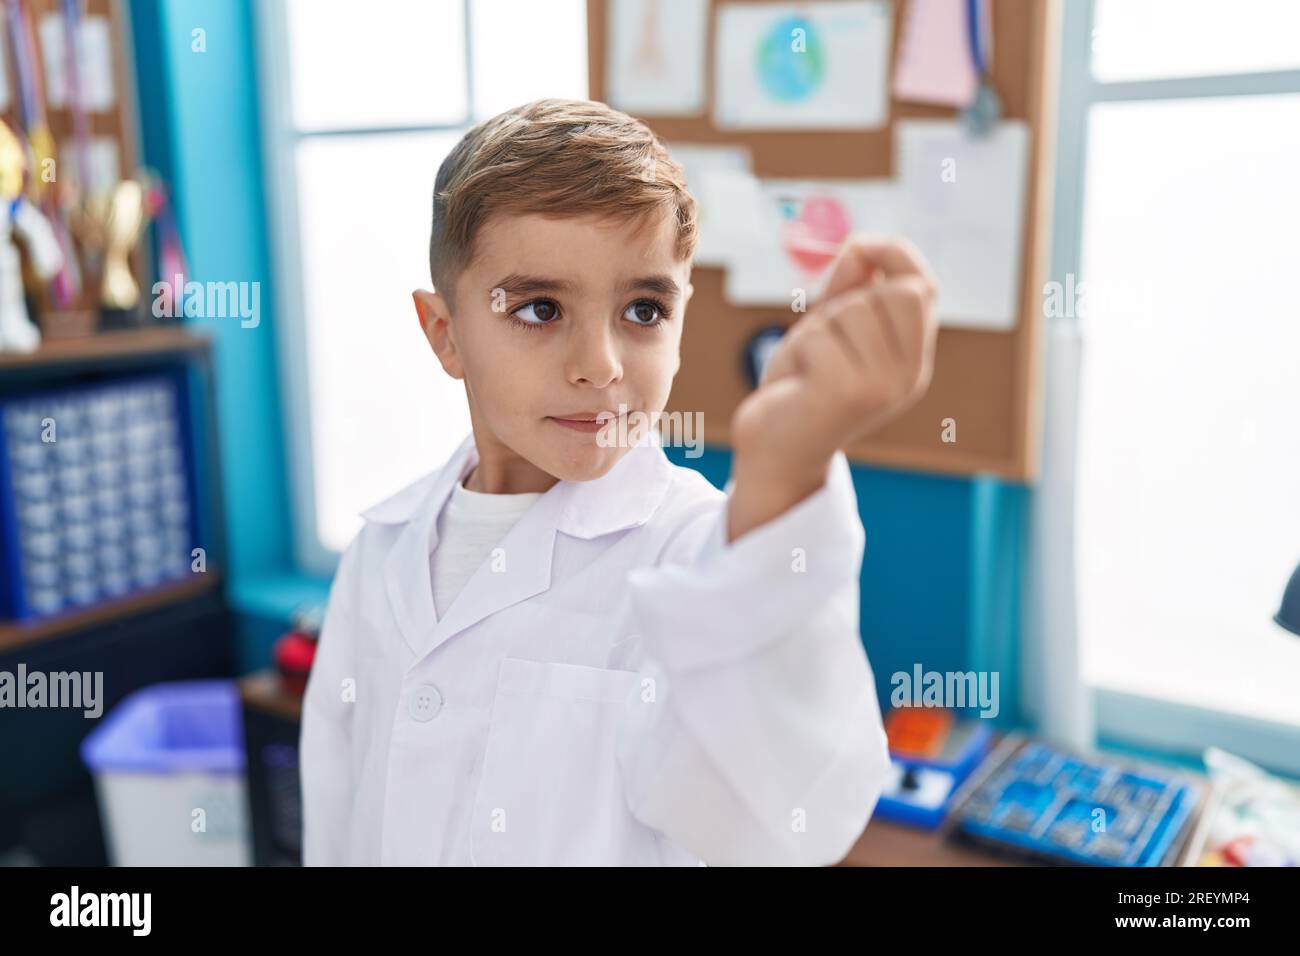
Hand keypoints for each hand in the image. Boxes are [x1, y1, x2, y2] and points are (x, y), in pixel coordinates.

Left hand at [726, 237, 937, 539]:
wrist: (773, 456)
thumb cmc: (799, 390)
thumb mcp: (829, 331)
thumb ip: (850, 289)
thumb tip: (864, 243)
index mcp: (912, 361)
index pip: (923, 287)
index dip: (895, 256)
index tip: (861, 248)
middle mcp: (908, 376)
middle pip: (894, 291)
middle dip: (848, 301)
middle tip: (823, 343)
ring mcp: (883, 387)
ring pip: (853, 310)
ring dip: (818, 328)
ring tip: (809, 367)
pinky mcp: (849, 393)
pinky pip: (821, 336)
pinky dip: (800, 349)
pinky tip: (799, 383)